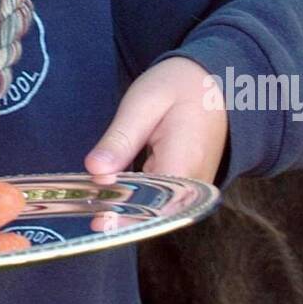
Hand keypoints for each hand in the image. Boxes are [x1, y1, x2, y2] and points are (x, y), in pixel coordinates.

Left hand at [84, 56, 227, 209]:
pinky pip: (163, 200)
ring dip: (128, 210)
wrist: (212, 84)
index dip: (126, 216)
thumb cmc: (179, 87)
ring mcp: (194, 188)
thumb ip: (120, 139)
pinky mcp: (188, 187)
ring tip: (96, 207)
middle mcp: (195, 184)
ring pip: (158, 210)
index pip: (155, 204)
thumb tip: (95, 171)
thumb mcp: (143, 103)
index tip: (99, 219)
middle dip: (122, 217)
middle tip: (90, 212)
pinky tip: (114, 196)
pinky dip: (138, 200)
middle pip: (157, 213)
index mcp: (185, 162)